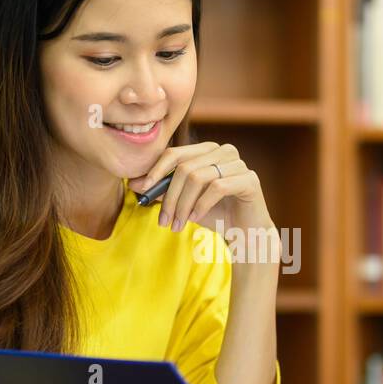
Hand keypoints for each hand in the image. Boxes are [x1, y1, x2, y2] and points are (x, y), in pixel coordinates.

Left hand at [129, 142, 272, 235]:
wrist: (244, 233)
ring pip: (198, 177)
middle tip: (163, 221)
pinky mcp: (249, 179)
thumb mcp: (183, 201)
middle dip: (170, 197)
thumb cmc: (214, 214)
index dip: (156, 170)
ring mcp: (239, 163)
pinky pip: (217, 187)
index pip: (175, 153)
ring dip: (183, 205)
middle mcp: (224, 151)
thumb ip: (162, 189)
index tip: (142, 190)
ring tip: (178, 224)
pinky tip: (195, 219)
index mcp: (207, 150)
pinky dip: (201, 205)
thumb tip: (133, 182)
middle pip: (185, 167)